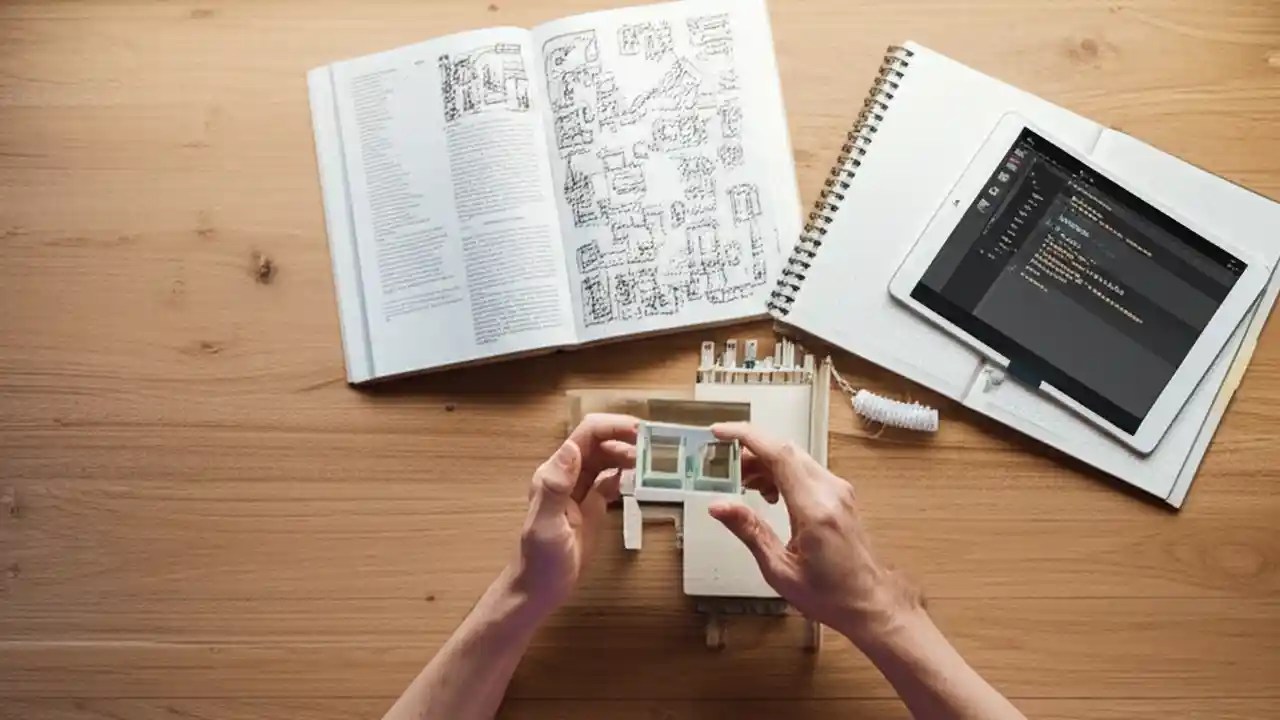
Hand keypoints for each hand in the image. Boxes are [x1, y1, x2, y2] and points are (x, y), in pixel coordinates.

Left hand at [509, 413, 638, 616]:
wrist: (540, 589)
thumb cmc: (541, 560)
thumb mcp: (546, 524)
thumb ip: (556, 487)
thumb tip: (572, 448)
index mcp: (555, 473)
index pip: (585, 436)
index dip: (611, 427)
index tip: (639, 430)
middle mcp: (568, 476)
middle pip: (599, 443)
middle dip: (625, 438)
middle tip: (654, 447)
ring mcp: (581, 490)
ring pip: (606, 459)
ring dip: (628, 455)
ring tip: (651, 463)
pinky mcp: (592, 506)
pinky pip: (610, 481)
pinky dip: (626, 475)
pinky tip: (640, 480)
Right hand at [707, 423, 921, 645]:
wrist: (870, 603)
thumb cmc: (828, 595)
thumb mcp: (779, 569)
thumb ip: (749, 531)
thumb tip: (718, 507)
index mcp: (814, 509)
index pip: (779, 454)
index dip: (746, 437)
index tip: (720, 432)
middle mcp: (830, 492)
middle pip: (785, 451)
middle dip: (751, 452)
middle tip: (725, 467)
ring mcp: (839, 491)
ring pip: (796, 458)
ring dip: (766, 463)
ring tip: (744, 485)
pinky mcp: (841, 496)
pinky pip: (806, 471)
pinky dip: (782, 473)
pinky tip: (769, 493)